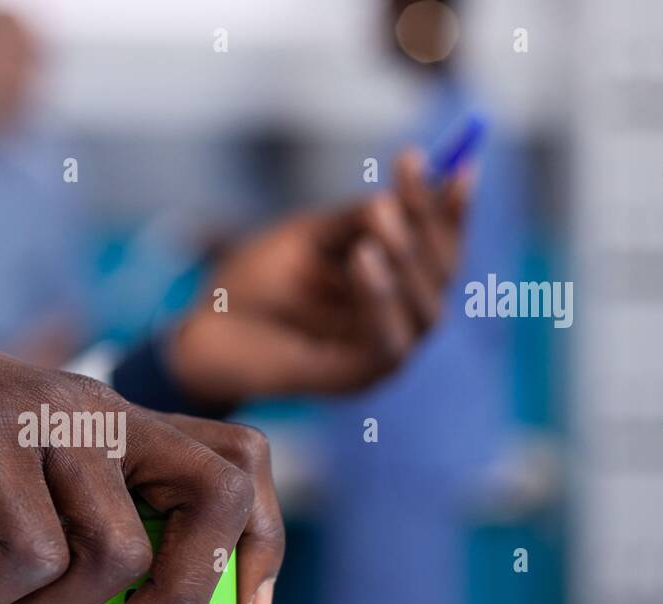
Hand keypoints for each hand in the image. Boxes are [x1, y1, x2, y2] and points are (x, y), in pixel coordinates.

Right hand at [0, 290, 284, 603]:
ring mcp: (48, 418)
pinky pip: (30, 554)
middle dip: (185, 597)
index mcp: (118, 421)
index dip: (262, 544)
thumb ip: (77, 538)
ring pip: (115, 552)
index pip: (239, 461)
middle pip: (215, 498)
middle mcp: (99, 409)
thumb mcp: (22, 490)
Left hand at [167, 149, 473, 407]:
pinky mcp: (354, 380)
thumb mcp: (309, 236)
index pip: (440, 248)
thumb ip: (354, 221)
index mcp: (393, 284)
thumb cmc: (255, 282)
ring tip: (380, 213)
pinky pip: (387, 344)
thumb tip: (395, 199)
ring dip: (408, 259)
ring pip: (425, 312)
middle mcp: (396, 320)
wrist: (202, 328)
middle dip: (430, 225)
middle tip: (398, 186)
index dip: (454, 210)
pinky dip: (381, 299)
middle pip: (443, 277)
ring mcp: (379, 354)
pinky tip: (364, 258)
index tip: (460, 163)